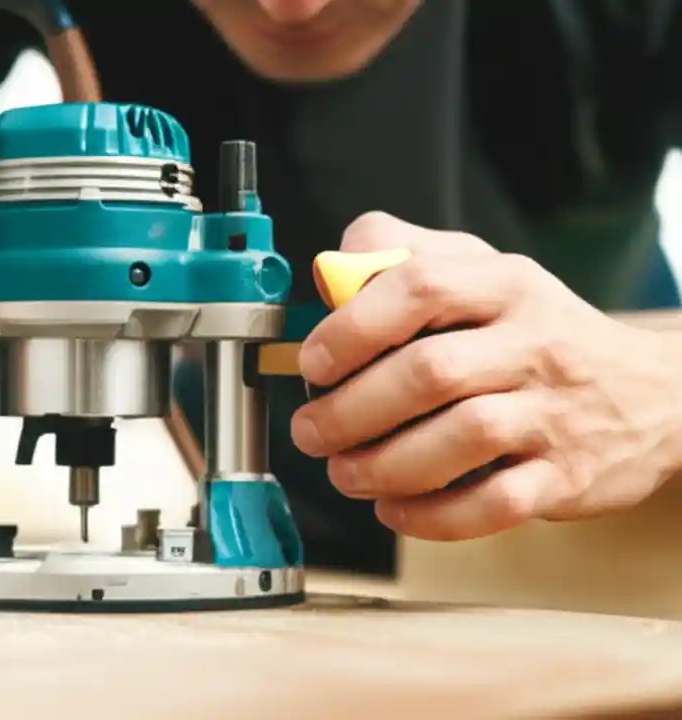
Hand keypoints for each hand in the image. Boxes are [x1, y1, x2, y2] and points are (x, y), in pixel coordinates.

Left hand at [291, 212, 681, 540]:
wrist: (657, 394)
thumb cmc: (537, 333)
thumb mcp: (482, 273)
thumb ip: (401, 258)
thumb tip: (328, 272)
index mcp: (505, 284)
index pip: (422, 286)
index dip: (353, 327)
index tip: (314, 363)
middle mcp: (535, 343)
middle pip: (430, 371)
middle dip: (351, 409)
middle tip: (311, 431)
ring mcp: (556, 412)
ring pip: (462, 439)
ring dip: (383, 465)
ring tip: (343, 472)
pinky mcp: (568, 477)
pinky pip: (495, 504)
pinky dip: (432, 516)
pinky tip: (393, 508)